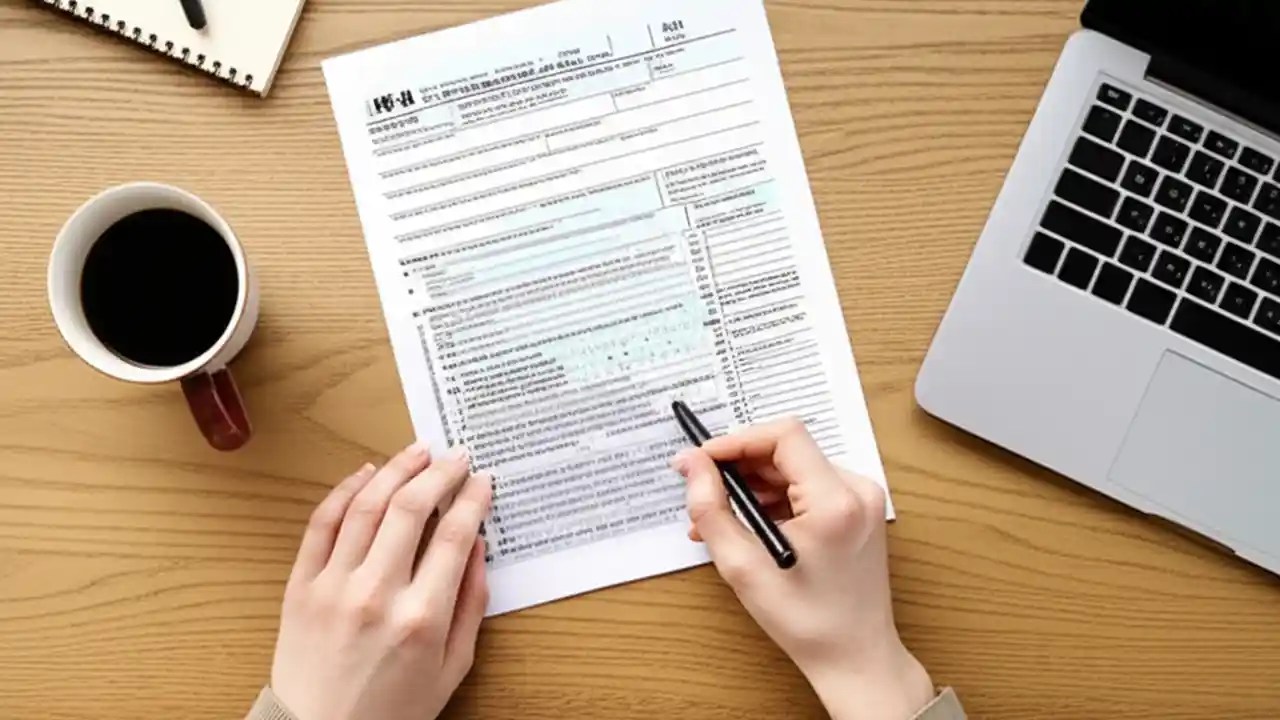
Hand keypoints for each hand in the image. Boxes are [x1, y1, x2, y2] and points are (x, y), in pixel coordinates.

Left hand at [269, 443, 491, 719]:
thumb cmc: (391, 710)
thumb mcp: (452, 667)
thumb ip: (470, 604)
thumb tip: (477, 546)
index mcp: (421, 618)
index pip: (454, 535)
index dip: (473, 499)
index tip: (482, 481)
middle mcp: (376, 594)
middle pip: (412, 508)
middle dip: (439, 473)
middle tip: (455, 456)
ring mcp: (333, 586)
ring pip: (366, 505)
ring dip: (395, 469)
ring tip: (416, 452)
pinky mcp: (300, 586)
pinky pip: (322, 524)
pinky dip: (345, 490)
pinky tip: (366, 474)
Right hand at [673, 420, 933, 719]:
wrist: (855, 658)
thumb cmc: (807, 623)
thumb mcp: (743, 566)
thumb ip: (710, 509)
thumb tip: (691, 465)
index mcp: (835, 502)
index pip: (783, 436)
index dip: (737, 441)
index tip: (703, 460)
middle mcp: (857, 491)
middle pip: (788, 450)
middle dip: (740, 466)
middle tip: (703, 491)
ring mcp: (862, 500)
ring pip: (795, 467)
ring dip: (754, 485)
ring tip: (721, 517)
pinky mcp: (859, 510)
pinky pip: (809, 486)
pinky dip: (776, 498)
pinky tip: (750, 525)